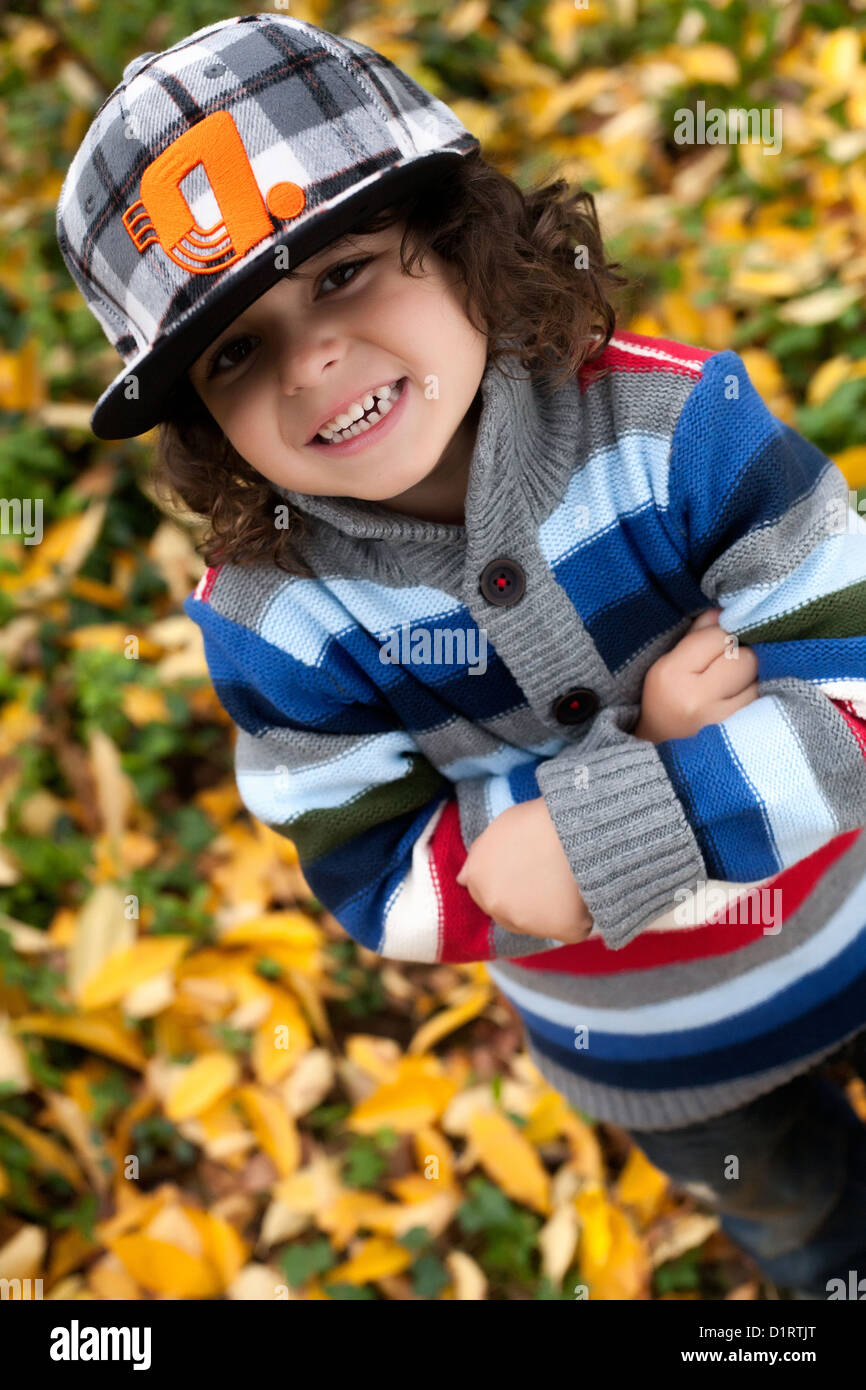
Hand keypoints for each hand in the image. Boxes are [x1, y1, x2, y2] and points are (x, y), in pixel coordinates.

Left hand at [455, 797, 592, 943]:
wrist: (574, 827)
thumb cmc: (538, 820)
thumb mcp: (499, 827)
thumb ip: (478, 855)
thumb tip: (461, 880)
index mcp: (477, 877)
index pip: (485, 891)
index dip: (508, 880)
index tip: (525, 869)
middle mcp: (496, 904)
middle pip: (508, 912)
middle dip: (524, 899)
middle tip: (547, 874)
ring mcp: (527, 922)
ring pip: (537, 924)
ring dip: (549, 910)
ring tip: (566, 879)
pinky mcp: (560, 930)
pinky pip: (572, 929)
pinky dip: (579, 916)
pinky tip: (583, 893)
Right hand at [634, 608, 758, 743]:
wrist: (662, 765)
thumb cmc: (666, 708)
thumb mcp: (668, 668)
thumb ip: (696, 636)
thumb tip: (726, 611)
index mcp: (670, 675)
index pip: (718, 636)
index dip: (723, 637)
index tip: (717, 648)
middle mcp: (695, 699)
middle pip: (744, 657)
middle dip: (740, 658)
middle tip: (727, 672)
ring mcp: (722, 722)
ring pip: (760, 679)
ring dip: (752, 680)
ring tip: (734, 691)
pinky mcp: (743, 738)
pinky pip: (765, 703)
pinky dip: (759, 700)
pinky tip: (744, 706)